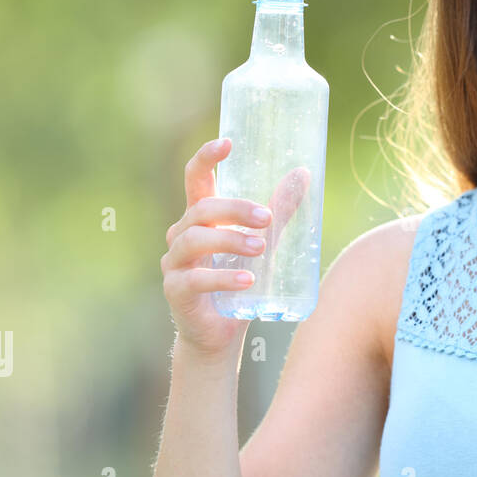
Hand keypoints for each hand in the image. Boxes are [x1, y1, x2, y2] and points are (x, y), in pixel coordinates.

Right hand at [160, 138, 267, 356]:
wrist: (221, 334)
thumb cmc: (241, 281)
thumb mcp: (263, 243)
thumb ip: (278, 212)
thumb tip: (302, 174)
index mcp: (200, 217)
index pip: (195, 179)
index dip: (206, 158)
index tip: (227, 142)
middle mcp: (180, 235)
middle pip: (201, 209)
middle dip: (235, 210)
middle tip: (266, 219)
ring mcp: (174, 263)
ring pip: (195, 240)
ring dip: (230, 240)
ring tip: (261, 248)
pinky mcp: (175, 291)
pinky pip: (196, 279)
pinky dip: (224, 278)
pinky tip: (248, 279)